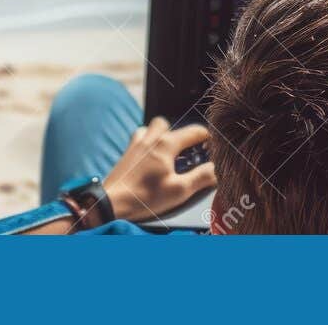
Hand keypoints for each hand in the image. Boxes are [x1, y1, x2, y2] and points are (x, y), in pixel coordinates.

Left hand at [98, 118, 215, 224]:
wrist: (111, 203)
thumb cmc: (144, 197)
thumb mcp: (179, 191)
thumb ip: (201, 177)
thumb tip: (217, 168)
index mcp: (166, 144)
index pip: (194, 131)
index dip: (208, 137)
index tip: (213, 147)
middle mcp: (151, 138)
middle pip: (170, 124)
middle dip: (181, 135)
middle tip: (188, 152)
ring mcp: (136, 143)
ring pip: (152, 128)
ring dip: (162, 136)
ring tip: (168, 153)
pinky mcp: (126, 153)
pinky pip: (140, 138)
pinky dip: (148, 143)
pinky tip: (150, 159)